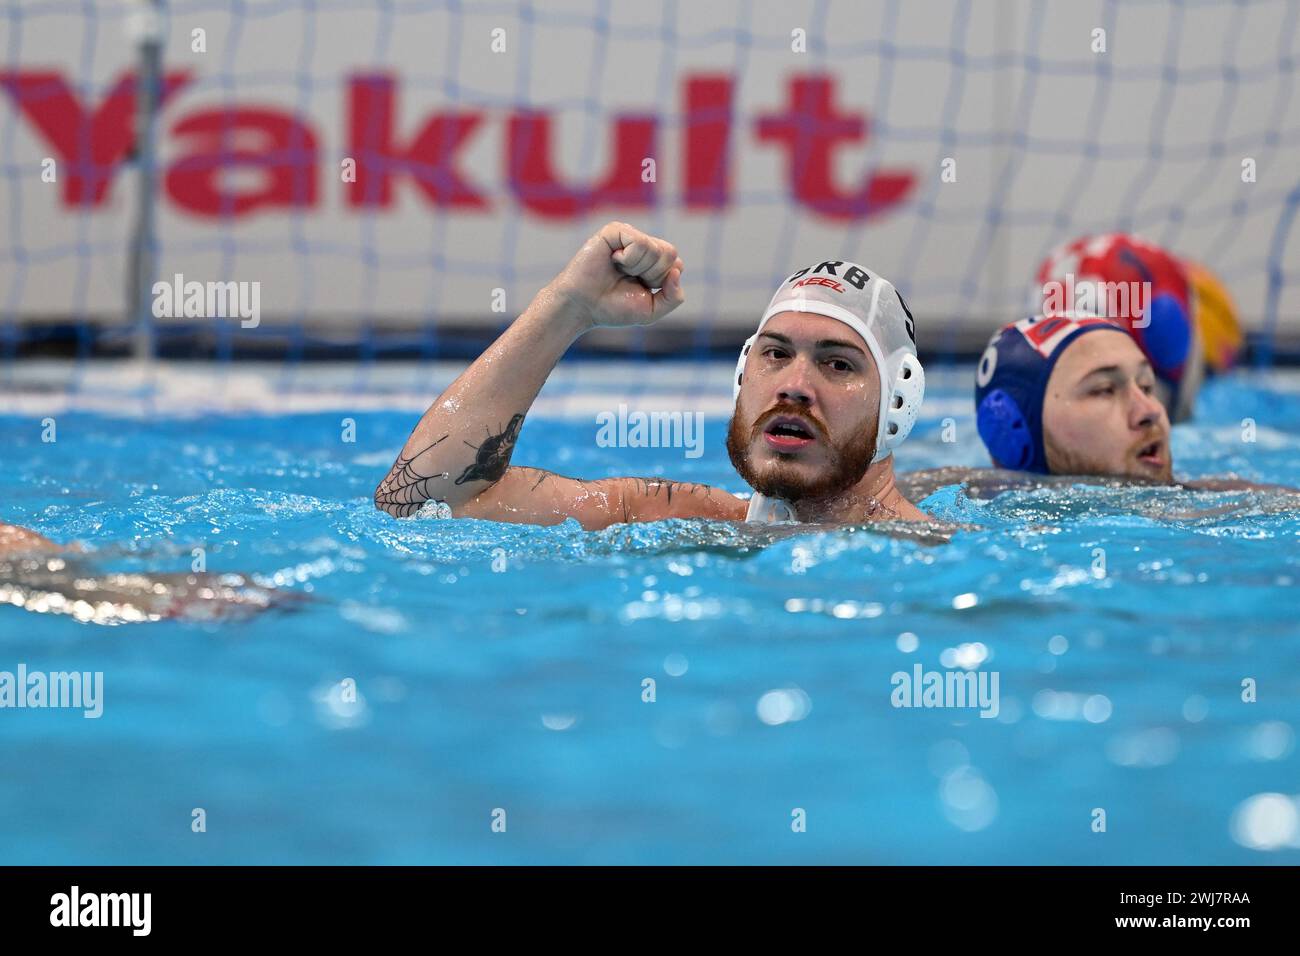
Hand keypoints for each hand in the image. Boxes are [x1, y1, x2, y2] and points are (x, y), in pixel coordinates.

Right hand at [547, 221, 684, 328]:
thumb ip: (673, 297)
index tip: (640, 289)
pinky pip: (639, 241)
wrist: (583, 306)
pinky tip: (614, 260)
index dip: (660, 282)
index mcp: (654, 262)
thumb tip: (676, 271)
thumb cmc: (613, 308)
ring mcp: (629, 235)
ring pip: (655, 248)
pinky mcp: (615, 230)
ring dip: (637, 267)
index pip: (677, 264)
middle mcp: (644, 245)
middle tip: (629, 279)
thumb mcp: (651, 311)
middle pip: (670, 253)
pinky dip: (628, 258)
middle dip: (652, 274)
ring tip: (619, 270)